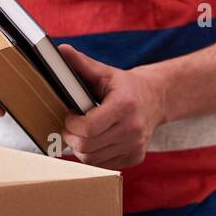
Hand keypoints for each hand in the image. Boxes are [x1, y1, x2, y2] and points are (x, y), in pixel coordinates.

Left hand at [57, 44, 165, 169]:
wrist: (155, 99)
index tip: (70, 115)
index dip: (71, 124)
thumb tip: (60, 50)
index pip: (88, 128)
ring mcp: (136, 145)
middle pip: (87, 146)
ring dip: (81, 147)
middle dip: (71, 137)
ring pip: (92, 159)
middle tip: (71, 126)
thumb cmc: (125, 86)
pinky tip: (98, 141)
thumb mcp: (105, 73)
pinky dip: (94, 155)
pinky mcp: (135, 158)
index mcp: (125, 105)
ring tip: (84, 133)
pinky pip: (103, 165)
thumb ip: (81, 64)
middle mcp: (133, 128)